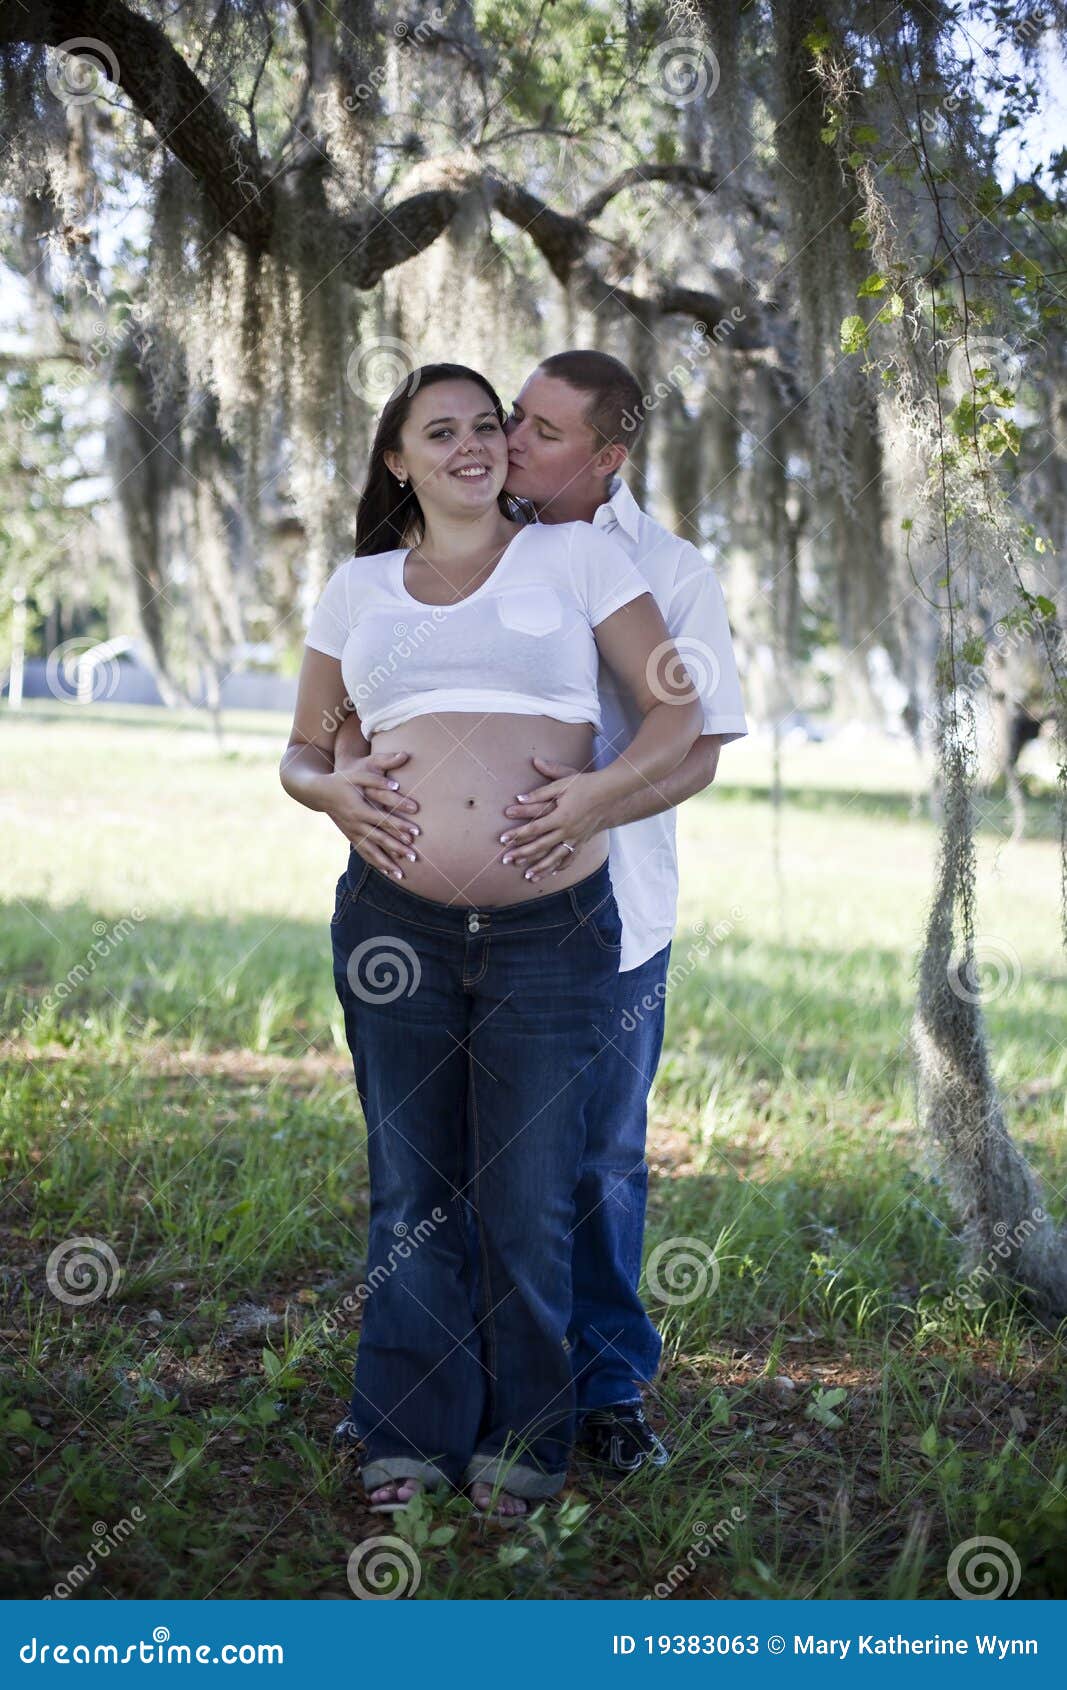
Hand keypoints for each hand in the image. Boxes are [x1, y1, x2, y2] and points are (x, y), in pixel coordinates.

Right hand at [325, 751, 420, 878]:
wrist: (320, 793)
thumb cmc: (342, 781)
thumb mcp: (357, 775)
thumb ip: (377, 780)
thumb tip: (396, 786)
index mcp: (360, 810)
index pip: (384, 820)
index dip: (400, 826)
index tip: (416, 832)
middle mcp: (356, 825)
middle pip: (380, 839)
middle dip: (398, 849)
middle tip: (415, 857)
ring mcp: (353, 833)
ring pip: (372, 852)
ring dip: (387, 863)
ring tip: (402, 875)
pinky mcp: (351, 837)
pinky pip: (364, 853)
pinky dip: (376, 863)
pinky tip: (387, 872)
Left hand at [499, 760, 607, 880]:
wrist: (611, 793)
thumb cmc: (585, 785)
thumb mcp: (562, 783)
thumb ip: (540, 792)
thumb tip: (519, 798)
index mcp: (560, 816)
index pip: (534, 828)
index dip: (517, 834)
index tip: (503, 839)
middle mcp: (567, 830)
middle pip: (541, 846)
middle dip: (522, 854)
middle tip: (506, 861)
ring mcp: (576, 838)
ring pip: (555, 857)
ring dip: (540, 867)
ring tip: (526, 876)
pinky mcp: (582, 841)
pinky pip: (570, 857)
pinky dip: (559, 866)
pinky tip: (551, 873)